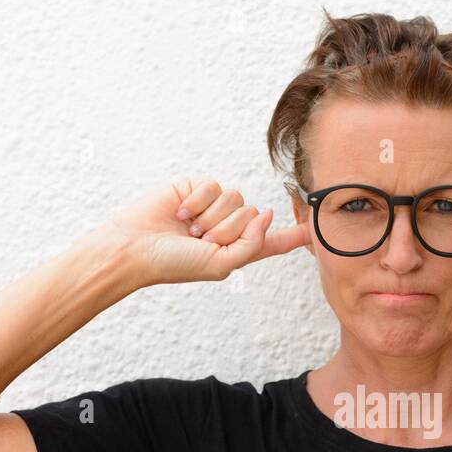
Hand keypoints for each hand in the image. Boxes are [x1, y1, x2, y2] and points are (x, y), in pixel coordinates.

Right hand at [103, 178, 309, 286]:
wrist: (136, 248)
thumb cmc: (175, 264)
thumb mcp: (221, 264)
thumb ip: (252, 244)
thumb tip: (266, 213)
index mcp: (238, 249)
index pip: (273, 241)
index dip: (295, 236)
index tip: (315, 231)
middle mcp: (228, 226)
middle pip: (254, 216)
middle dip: (226, 229)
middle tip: (200, 241)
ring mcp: (213, 206)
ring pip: (236, 198)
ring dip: (211, 217)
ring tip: (189, 229)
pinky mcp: (197, 189)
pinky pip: (214, 186)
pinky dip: (197, 202)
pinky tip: (180, 214)